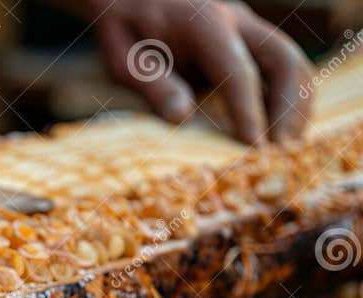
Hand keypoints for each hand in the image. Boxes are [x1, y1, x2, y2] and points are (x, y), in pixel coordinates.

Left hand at [82, 0, 312, 141]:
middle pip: (284, 60)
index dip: (249, 110)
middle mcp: (236, 20)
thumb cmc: (125, 27)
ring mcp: (248, 28)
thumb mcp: (125, 58)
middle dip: (289, 108)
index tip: (255, 147)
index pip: (238, 71)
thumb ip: (153, 84)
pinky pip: (282, 67)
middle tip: (282, 151)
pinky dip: (288, 98)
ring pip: (292, 62)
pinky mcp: (250, 40)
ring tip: (287, 148)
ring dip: (297, 105)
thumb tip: (181, 117)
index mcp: (204, 22)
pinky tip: (280, 131)